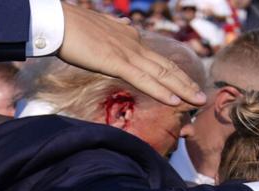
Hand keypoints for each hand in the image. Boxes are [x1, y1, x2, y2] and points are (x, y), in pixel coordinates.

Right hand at [57, 5, 205, 105]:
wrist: (56, 21)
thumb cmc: (70, 27)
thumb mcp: (99, 29)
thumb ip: (115, 32)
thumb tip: (125, 27)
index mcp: (129, 37)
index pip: (156, 58)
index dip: (173, 73)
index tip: (186, 84)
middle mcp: (133, 43)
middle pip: (166, 66)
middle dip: (186, 82)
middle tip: (202, 96)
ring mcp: (127, 52)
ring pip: (161, 73)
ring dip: (183, 89)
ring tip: (199, 101)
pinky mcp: (116, 61)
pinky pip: (144, 79)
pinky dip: (161, 91)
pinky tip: (175, 101)